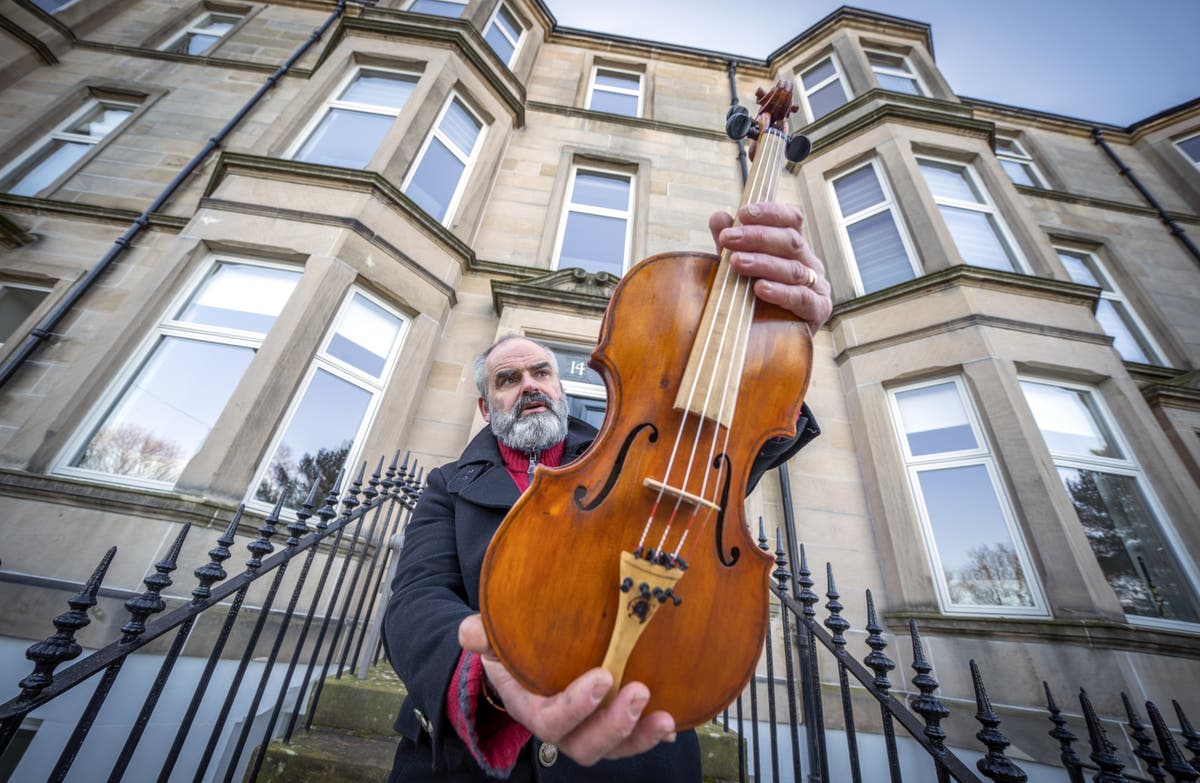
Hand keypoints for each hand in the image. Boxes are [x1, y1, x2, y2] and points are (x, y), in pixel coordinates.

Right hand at [458, 614, 675, 765]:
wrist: (527, 660)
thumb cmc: (513, 650)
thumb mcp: (496, 640)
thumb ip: (483, 636)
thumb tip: (470, 632)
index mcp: (532, 708)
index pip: (551, 721)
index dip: (576, 707)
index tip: (602, 678)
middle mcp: (564, 727)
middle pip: (586, 745)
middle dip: (614, 725)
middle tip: (639, 692)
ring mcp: (590, 728)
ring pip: (614, 747)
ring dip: (640, 737)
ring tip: (664, 718)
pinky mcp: (613, 721)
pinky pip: (634, 738)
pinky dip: (653, 734)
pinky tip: (674, 723)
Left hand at [710, 202, 831, 335]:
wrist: (768, 344)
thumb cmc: (755, 299)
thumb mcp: (740, 268)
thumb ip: (731, 244)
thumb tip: (718, 216)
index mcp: (794, 248)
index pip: (791, 220)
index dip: (770, 213)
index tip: (744, 212)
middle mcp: (809, 262)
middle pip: (790, 241)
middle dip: (757, 237)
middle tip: (728, 238)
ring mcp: (817, 286)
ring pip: (793, 268)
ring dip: (763, 263)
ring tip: (736, 262)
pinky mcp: (818, 310)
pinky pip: (802, 298)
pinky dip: (781, 292)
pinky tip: (760, 288)